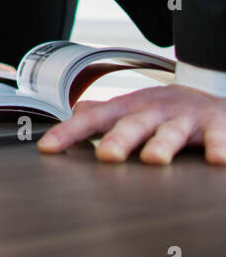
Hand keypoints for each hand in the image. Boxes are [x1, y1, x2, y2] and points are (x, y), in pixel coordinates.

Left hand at [38, 84, 225, 164]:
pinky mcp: (215, 125)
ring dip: (162, 144)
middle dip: (119, 139)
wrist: (208, 97)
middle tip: (106, 156)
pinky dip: (218, 147)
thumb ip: (98, 116)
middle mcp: (152, 111)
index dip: (69, 132)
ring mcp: (183, 118)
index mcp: (126, 110)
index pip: (92, 120)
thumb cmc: (160, 110)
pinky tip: (216, 159)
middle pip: (132, 125)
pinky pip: (217, 137)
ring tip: (155, 159)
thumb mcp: (128, 110)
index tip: (48, 149)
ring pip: (171, 132)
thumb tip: (67, 117)